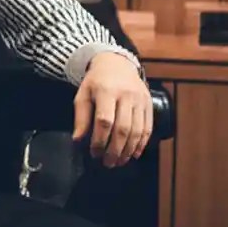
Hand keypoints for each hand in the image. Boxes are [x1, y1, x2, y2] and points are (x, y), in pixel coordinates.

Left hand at [72, 52, 152, 167]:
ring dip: (128, 150)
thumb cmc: (96, 81)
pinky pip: (148, 127)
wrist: (117, 63)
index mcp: (106, 91)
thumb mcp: (83, 94)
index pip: (104, 121)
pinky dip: (141, 143)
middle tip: (108, 163)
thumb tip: (78, 140)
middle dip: (115, 150)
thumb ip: (81, 117)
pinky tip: (134, 153)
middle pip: (122, 128)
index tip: (94, 153)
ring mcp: (140, 99)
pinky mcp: (150, 104)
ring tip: (119, 161)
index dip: (99, 140)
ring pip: (137, 130)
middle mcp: (126, 95)